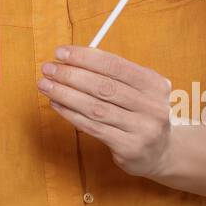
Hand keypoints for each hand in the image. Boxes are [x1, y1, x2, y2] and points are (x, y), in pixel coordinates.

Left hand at [38, 45, 172, 177]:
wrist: (161, 153)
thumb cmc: (139, 112)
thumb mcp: (137, 89)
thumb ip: (111, 73)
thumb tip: (70, 58)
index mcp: (154, 84)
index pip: (115, 65)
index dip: (85, 57)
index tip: (60, 53)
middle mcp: (152, 106)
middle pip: (104, 86)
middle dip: (71, 75)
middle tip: (48, 69)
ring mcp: (142, 129)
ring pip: (95, 108)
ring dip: (65, 94)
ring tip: (45, 85)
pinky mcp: (129, 148)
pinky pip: (93, 127)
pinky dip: (71, 114)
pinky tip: (56, 104)